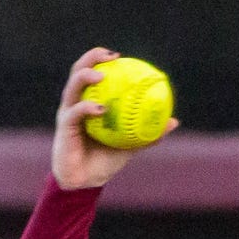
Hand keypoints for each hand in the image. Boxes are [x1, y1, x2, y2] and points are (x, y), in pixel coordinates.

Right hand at [52, 47, 164, 188]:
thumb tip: (173, 121)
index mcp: (87, 101)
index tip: (119, 56)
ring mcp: (67, 114)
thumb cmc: (105, 160)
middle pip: (77, 71)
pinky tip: (100, 108)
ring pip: (72, 87)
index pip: (91, 73)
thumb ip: (148, 132)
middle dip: (91, 58)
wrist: (86, 181)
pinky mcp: (64, 128)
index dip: (101, 59)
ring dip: (86, 77)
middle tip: (110, 56)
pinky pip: (75, 113)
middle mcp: (74, 103)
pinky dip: (87, 108)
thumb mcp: (130, 144)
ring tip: (102, 75)